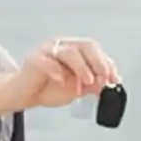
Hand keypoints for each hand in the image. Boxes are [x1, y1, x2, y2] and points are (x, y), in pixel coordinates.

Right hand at [5, 37, 119, 109]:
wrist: (26, 95)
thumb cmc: (49, 87)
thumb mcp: (77, 87)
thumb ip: (92, 84)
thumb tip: (108, 84)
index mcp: (74, 48)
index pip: (94, 49)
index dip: (106, 63)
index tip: (113, 79)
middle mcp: (62, 45)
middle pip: (85, 46)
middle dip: (98, 62)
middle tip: (103, 78)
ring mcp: (47, 50)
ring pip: (69, 52)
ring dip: (81, 68)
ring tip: (86, 83)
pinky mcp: (34, 59)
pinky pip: (47, 62)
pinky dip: (57, 71)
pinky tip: (62, 82)